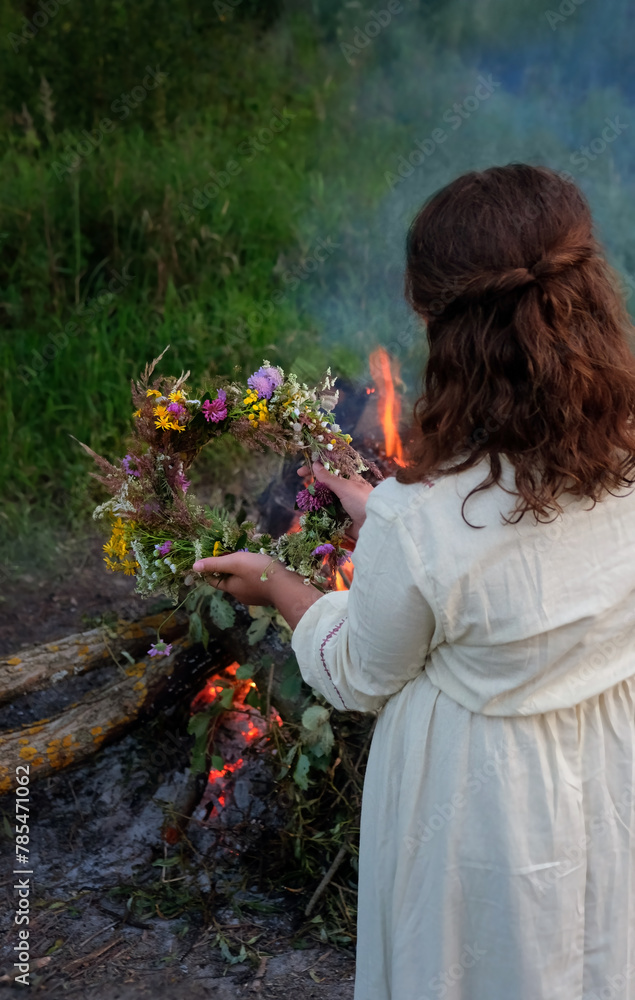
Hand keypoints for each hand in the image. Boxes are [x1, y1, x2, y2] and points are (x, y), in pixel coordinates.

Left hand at [191, 551, 321, 628]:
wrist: (288, 586)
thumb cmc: (259, 571)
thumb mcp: (235, 562)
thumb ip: (216, 563)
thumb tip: (195, 566)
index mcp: (231, 588)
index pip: (214, 580)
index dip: (209, 570)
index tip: (209, 558)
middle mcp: (241, 595)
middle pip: (229, 581)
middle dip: (229, 569)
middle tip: (234, 554)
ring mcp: (255, 597)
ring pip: (244, 583)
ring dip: (244, 572)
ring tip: (250, 559)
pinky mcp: (267, 595)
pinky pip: (257, 584)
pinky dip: (256, 577)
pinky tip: (263, 569)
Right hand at [298, 461, 373, 540]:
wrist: (375, 524)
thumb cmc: (362, 501)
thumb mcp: (344, 487)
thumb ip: (328, 478)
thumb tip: (315, 464)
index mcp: (348, 480)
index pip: (329, 470)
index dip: (315, 470)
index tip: (301, 472)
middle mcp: (345, 492)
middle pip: (325, 487)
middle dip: (312, 489)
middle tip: (301, 493)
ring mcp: (343, 506)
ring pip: (324, 502)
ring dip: (314, 504)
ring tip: (304, 506)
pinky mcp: (342, 520)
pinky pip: (327, 516)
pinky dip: (319, 516)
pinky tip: (310, 517)